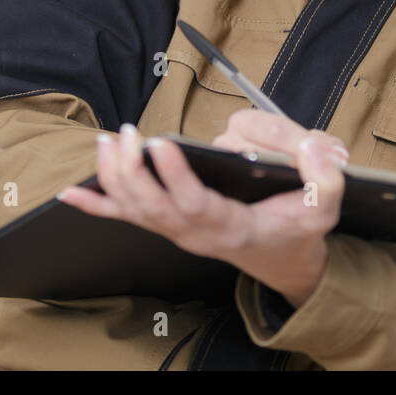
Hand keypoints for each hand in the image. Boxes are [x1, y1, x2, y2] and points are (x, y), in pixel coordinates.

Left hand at [56, 116, 348, 306]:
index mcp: (231, 226)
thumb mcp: (326, 207)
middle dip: (134, 171)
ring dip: (116, 176)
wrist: (284, 258)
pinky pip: (127, 216)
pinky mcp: (168, 224)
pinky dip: (97, 204)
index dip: (176, 176)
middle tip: (129, 135)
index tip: (162, 144)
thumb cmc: (299, 228)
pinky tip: (70, 192)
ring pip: (136, 208)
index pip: (196, 204)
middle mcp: (196, 232)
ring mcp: (178, 231)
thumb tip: (314, 149)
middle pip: (154, 207)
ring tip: (109, 140)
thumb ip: (325, 178)